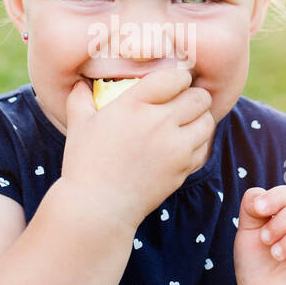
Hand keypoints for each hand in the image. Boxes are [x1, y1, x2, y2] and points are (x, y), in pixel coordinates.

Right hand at [61, 66, 213, 227]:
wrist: (99, 207)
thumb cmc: (85, 164)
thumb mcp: (78, 126)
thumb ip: (80, 99)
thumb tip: (80, 83)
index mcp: (133, 105)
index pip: (175, 77)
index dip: (179, 77)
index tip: (174, 83)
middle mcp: (159, 122)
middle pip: (199, 97)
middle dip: (195, 95)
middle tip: (186, 100)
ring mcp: (175, 147)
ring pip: (207, 121)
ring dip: (201, 117)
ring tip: (189, 120)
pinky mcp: (183, 169)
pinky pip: (204, 147)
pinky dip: (199, 142)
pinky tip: (185, 143)